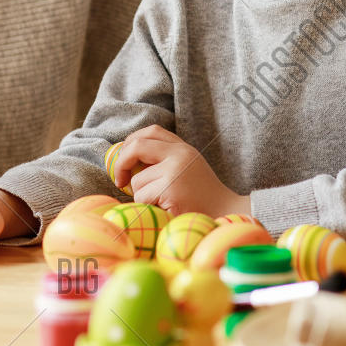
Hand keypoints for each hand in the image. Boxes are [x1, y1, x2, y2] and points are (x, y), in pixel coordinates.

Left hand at [113, 125, 246, 216]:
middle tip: (120, 180)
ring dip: (141, 196)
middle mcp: (179, 154)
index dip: (131, 142)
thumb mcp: (186, 168)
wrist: (225, 213)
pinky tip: (165, 211)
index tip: (126, 159)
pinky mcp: (170, 190)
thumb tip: (126, 158)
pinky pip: (142, 197)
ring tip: (161, 203)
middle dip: (121, 164)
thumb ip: (164, 159)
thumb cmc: (201, 196)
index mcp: (183, 148)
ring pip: (137, 181)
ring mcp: (175, 171)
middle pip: (136, 146)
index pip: (151, 131)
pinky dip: (147, 207)